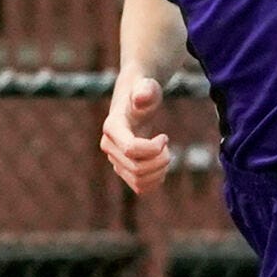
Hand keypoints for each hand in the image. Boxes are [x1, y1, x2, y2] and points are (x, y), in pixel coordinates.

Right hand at [100, 74, 169, 193]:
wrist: (137, 102)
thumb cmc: (144, 93)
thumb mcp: (148, 88)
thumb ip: (145, 91)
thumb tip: (140, 98)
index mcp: (112, 127)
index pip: (131, 149)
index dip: (153, 148)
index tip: (164, 137)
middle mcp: (109, 147)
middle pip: (137, 169)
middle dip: (160, 160)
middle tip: (167, 146)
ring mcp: (115, 160)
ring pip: (139, 182)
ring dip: (159, 172)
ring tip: (165, 155)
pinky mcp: (124, 169)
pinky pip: (140, 188)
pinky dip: (156, 181)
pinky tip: (161, 165)